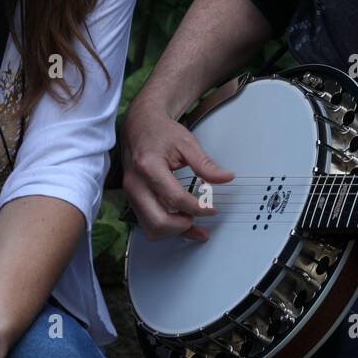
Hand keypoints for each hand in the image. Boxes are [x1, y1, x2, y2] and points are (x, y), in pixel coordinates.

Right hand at [121, 99, 234, 241]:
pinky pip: (148, 223)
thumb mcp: (187, 142)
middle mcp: (136, 184)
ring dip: (174, 231)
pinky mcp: (133, 200)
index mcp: (149, 167)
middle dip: (183, 225)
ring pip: (151, 228)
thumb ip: (205, 164)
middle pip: (158, 221)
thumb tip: (226, 178)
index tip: (213, 209)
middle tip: (201, 215)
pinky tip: (184, 225)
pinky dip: (166, 229)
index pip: (175, 199)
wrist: (140, 126)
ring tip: (193, 222)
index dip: (198, 208)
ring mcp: (131, 194)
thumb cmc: (162, 132)